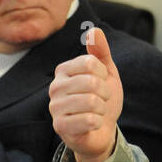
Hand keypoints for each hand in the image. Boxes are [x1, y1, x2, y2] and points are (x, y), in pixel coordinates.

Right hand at [49, 27, 122, 161]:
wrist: (101, 130)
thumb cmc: (102, 99)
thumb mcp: (106, 73)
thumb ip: (100, 52)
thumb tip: (94, 30)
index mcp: (63, 70)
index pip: (90, 62)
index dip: (104, 75)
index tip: (102, 82)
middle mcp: (55, 87)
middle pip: (92, 82)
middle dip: (105, 93)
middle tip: (102, 100)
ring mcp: (55, 107)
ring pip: (91, 101)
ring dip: (102, 108)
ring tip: (97, 111)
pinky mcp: (60, 126)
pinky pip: (88, 120)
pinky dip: (98, 122)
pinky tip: (92, 124)